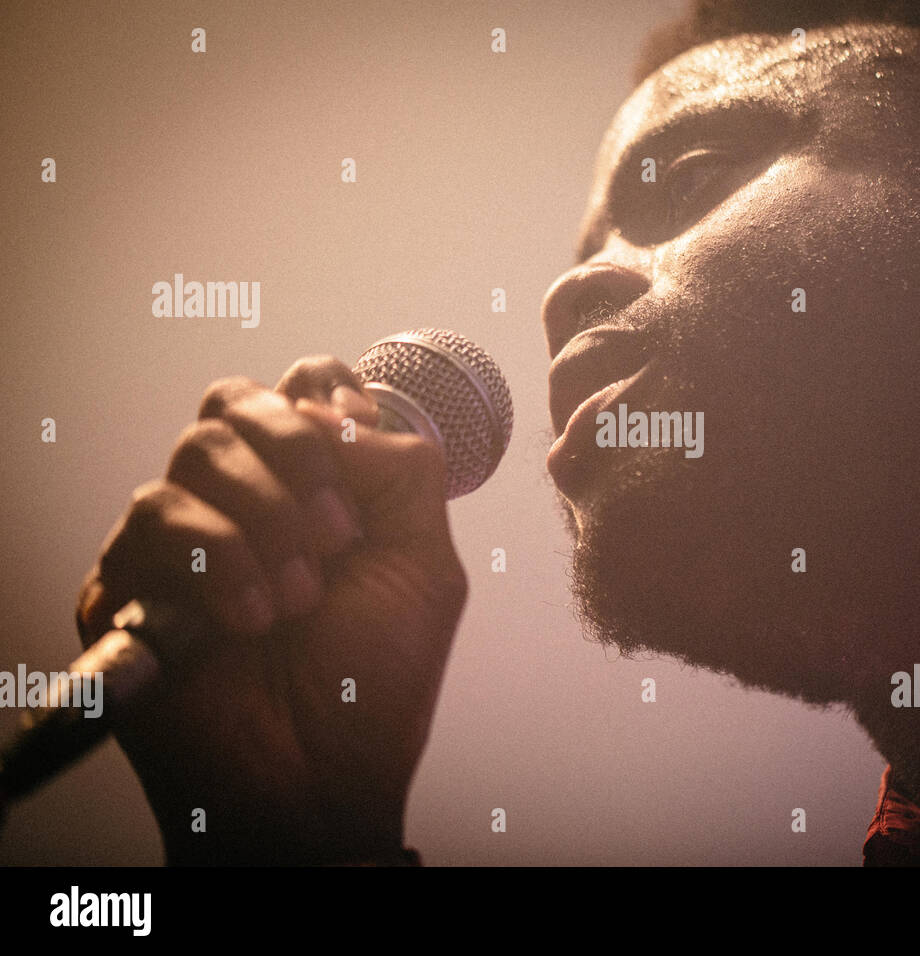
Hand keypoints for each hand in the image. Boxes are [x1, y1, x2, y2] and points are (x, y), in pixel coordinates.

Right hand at [75, 357, 466, 863]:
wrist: (316, 781)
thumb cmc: (373, 684)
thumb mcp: (425, 565)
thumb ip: (402, 471)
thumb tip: (336, 408)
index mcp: (315, 490)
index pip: (299, 388)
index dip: (327, 402)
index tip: (358, 465)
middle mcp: (244, 502)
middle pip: (238, 400)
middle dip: (298, 456)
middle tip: (339, 539)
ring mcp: (184, 538)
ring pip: (197, 449)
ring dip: (267, 521)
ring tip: (299, 600)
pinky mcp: (129, 581)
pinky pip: (155, 512)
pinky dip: (219, 559)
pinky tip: (251, 620)